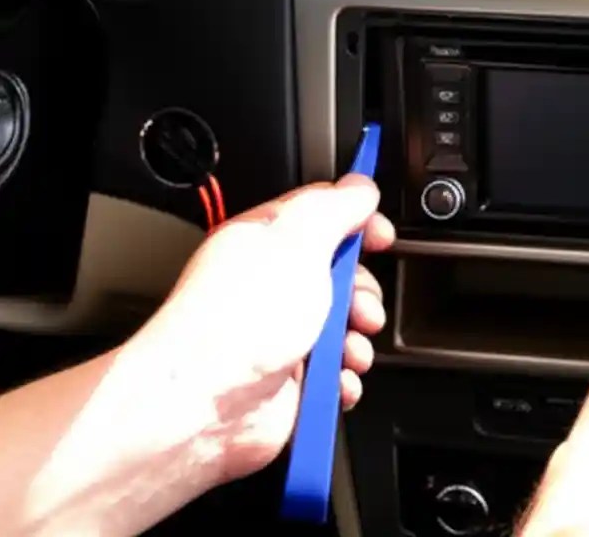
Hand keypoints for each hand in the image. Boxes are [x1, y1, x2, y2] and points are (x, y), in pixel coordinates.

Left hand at [126, 174, 393, 484]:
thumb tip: (359, 187)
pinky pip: (336, 375)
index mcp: (266, 244)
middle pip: (341, 277)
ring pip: (344, 330)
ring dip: (356, 341)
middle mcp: (271, 288)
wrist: (207, 402)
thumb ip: (334, 207)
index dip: (357, 222)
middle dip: (362, 293)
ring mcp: (280, 337)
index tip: (381, 235)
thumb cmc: (235, 321)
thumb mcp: (298, 240)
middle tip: (356, 304)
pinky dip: (343, 379)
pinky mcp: (290, 382)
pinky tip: (334, 378)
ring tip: (345, 349)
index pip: (321, 217)